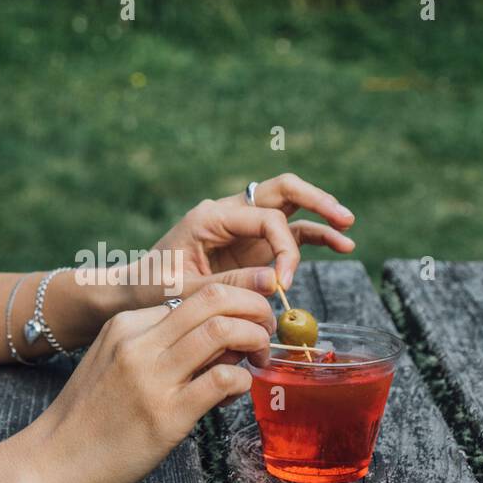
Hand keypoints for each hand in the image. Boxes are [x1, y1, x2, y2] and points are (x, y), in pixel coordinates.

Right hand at [26, 283, 273, 482]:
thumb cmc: (85, 420)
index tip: (246, 325)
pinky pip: (223, 379)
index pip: (194, 295)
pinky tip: (236, 391)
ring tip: (260, 357)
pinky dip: (242, 380)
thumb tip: (215, 344)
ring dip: (255, 338)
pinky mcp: (166, 415)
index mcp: (126, 325)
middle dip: (254, 308)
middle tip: (266, 331)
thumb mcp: (112, 365)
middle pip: (213, 298)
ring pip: (222, 330)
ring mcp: (152, 377)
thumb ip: (156, 348)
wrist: (49, 464)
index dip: (232, 305)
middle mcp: (139, 342)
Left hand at [120, 173, 354, 305]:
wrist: (135, 292)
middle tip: (343, 218)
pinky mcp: (251, 245)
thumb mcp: (185, 291)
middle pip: (283, 190)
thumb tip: (274, 283)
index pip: (265, 217)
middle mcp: (230, 213)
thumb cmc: (152, 289)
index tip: (283, 285)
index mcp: (211, 216)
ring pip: (290, 208)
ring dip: (320, 215)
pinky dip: (312, 237)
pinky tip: (338, 244)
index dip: (284, 250)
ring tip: (348, 232)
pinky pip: (288, 232)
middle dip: (316, 200)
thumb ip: (228, 286)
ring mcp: (243, 227)